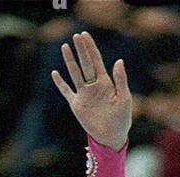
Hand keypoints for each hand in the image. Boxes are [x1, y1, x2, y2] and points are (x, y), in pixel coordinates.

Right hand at [51, 30, 131, 149]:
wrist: (112, 137)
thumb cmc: (122, 118)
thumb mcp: (124, 99)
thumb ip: (121, 80)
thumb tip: (119, 61)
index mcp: (105, 82)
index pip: (96, 61)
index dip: (91, 48)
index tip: (85, 35)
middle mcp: (93, 85)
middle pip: (85, 64)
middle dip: (81, 50)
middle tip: (76, 36)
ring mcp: (84, 94)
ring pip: (75, 73)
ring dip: (70, 61)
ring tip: (65, 47)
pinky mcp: (77, 105)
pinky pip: (67, 92)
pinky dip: (61, 83)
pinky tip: (55, 73)